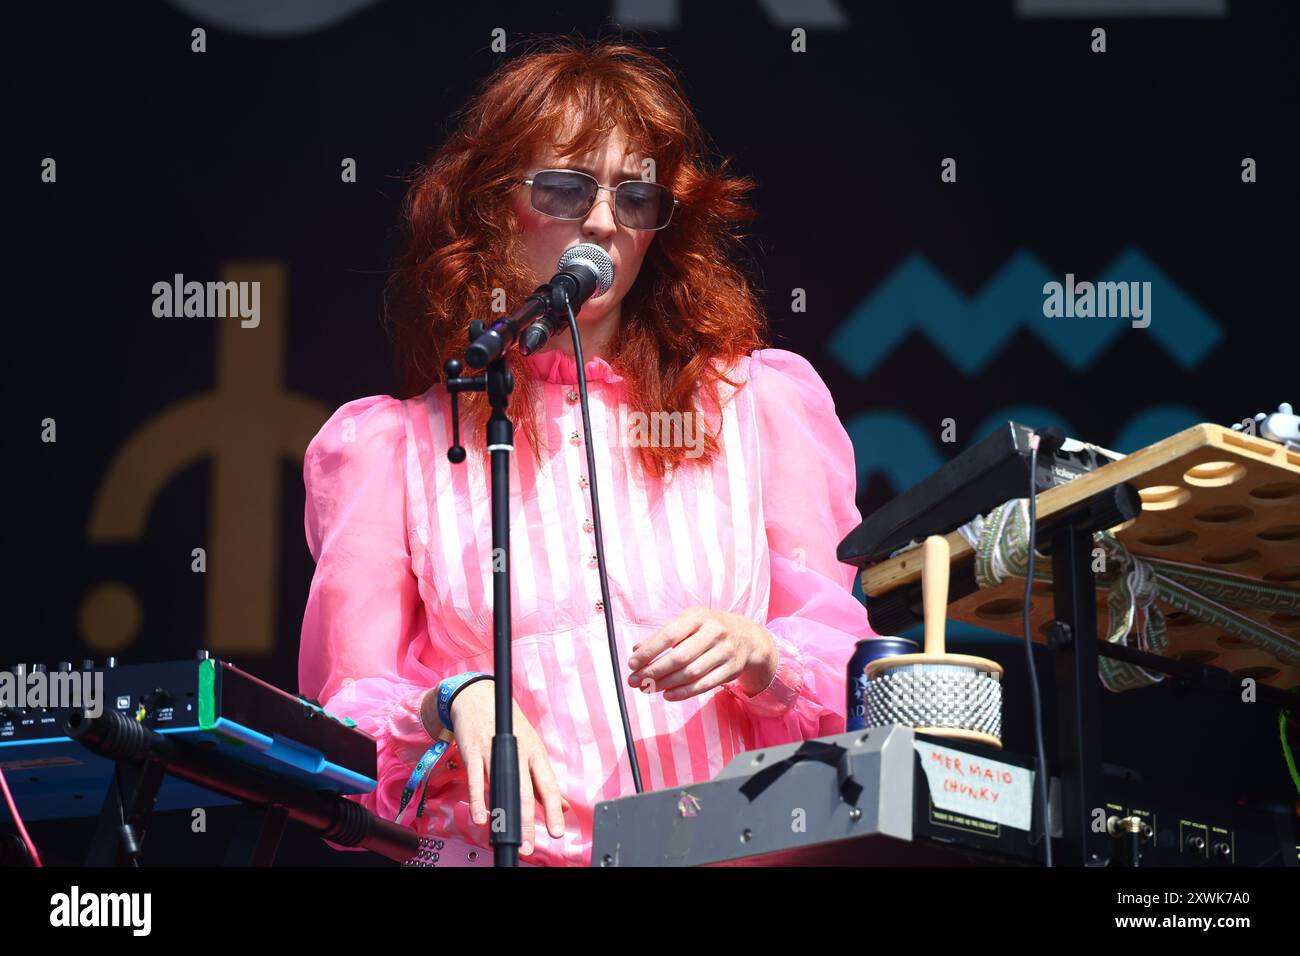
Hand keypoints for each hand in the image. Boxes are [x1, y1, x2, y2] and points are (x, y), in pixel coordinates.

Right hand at [446, 681, 568, 856]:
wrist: (477, 696)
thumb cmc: (507, 725)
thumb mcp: (530, 747)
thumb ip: (542, 779)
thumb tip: (561, 804)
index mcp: (535, 752)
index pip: (547, 785)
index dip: (553, 810)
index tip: (556, 832)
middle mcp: (518, 751)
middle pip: (526, 791)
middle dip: (528, 822)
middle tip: (529, 847)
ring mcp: (494, 750)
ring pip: (503, 787)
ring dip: (505, 816)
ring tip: (508, 838)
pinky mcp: (473, 750)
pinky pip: (475, 779)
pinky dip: (478, 801)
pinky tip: (481, 818)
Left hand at [626, 606, 777, 701]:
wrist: (748, 637)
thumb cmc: (709, 629)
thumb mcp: (688, 623)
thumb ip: (662, 635)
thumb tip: (636, 650)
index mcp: (698, 617)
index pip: (669, 635)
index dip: (649, 651)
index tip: (632, 664)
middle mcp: (714, 632)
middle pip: (679, 657)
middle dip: (654, 671)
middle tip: (635, 681)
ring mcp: (725, 651)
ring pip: (691, 673)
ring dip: (665, 684)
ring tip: (647, 689)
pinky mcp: (732, 669)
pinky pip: (704, 685)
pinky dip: (684, 692)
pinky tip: (668, 695)